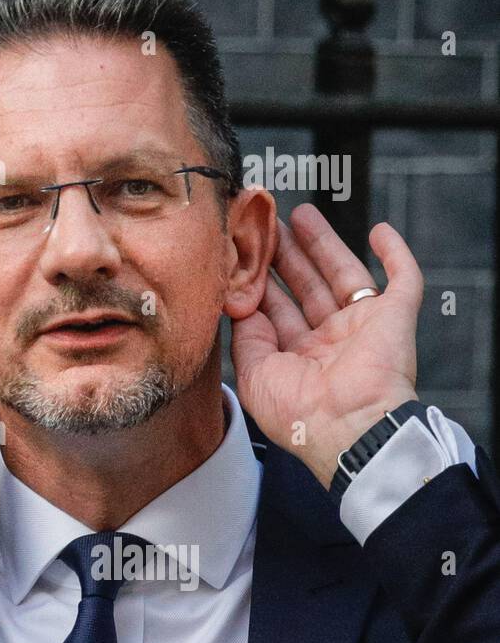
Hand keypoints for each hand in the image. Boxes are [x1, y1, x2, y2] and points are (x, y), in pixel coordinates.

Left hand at [230, 204, 421, 489]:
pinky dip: (395, 254)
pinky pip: (403, 279)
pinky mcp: (395, 318)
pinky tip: (380, 231)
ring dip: (325, 244)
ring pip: (343, 274)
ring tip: (301, 214)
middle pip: (306, 286)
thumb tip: (239, 304)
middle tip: (267, 225)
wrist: (347, 428)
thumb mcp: (254, 374)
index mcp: (298, 358)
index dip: (260, 281)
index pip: (277, 310)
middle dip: (286, 255)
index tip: (241, 255)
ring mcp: (363, 328)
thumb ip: (246, 336)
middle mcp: (330, 342)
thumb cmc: (299, 414)